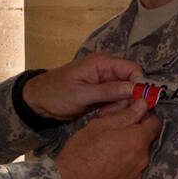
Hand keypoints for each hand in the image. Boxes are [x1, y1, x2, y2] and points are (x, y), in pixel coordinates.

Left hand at [22, 52, 141, 120]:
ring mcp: (104, 82)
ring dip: (118, 107)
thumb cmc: (55, 94)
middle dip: (126, 100)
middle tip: (111, 113)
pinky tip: (100, 115)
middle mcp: (106, 70)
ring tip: (102, 115)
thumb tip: (134, 89)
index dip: (138, 85)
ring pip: (125, 94)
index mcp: (101, 63)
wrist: (39, 101)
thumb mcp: (81, 94)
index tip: (136, 103)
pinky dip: (112, 109)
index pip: (132, 69)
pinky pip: (116, 101)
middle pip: (131, 83)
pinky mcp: (102, 93)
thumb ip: (108, 91)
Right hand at [53, 98, 160, 178]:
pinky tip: (106, 163)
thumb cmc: (81, 152)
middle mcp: (142, 158)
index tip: (134, 115)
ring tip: (106, 149)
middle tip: (113, 132)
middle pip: (145, 140)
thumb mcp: (100, 125)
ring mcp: (136, 174)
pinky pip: (131, 169)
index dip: (145, 117)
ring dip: (128, 150)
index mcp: (137, 140)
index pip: (155, 124)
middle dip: (134, 134)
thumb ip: (125, 115)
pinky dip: (123, 164)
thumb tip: (142, 105)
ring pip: (137, 155)